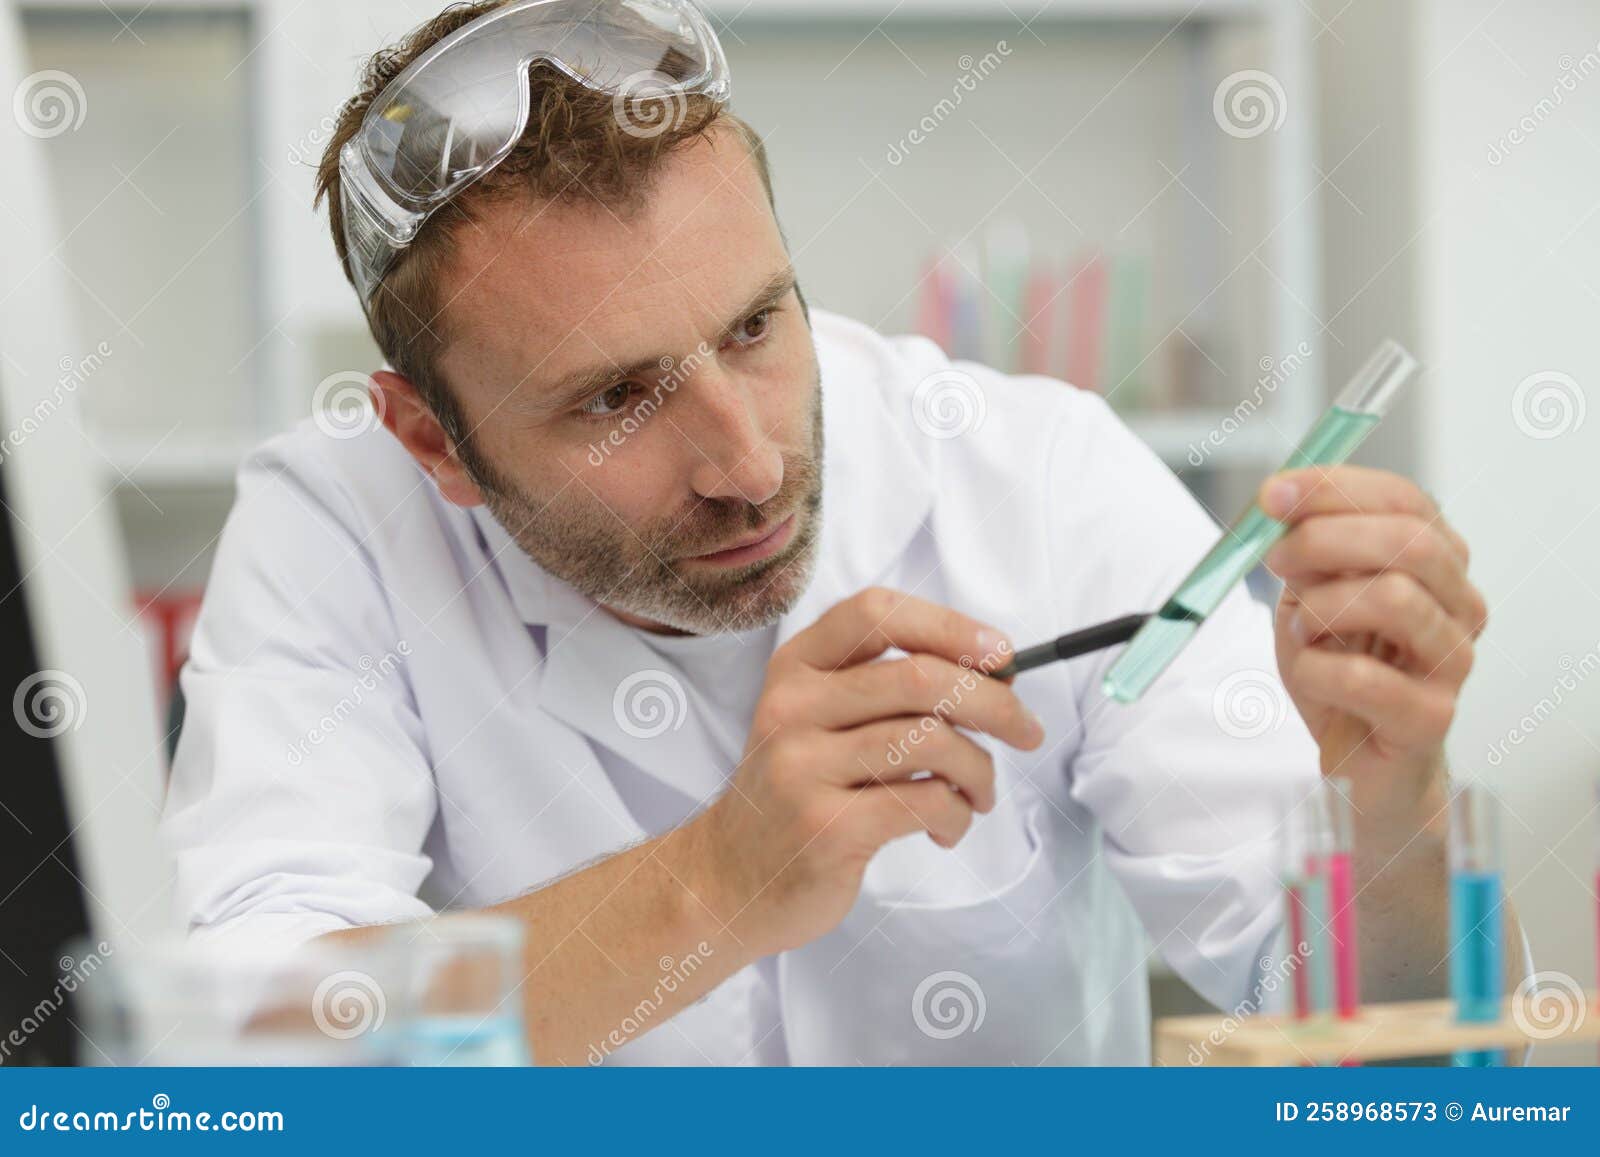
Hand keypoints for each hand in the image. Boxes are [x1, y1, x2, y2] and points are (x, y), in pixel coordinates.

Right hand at [686, 588, 1043, 956]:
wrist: (730, 877)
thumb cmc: (799, 792)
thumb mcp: (820, 720)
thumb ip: (888, 689)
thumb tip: (995, 673)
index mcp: (796, 667)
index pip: (877, 613)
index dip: (951, 627)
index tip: (1002, 656)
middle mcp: (793, 708)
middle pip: (920, 678)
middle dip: (994, 704)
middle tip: (1026, 730)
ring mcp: (804, 768)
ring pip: (931, 742)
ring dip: (979, 770)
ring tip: (979, 793)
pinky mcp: (826, 828)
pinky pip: (925, 802)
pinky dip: (957, 814)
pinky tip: (948, 826)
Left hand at [1261, 466, 1487, 826]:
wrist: (1358, 760)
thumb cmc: (1338, 670)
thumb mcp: (1311, 597)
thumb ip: (1307, 552)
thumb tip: (1283, 502)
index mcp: (1436, 562)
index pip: (1403, 501)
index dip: (1335, 488)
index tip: (1273, 494)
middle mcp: (1459, 604)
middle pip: (1410, 542)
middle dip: (1326, 539)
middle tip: (1276, 559)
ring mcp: (1454, 660)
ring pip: (1397, 600)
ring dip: (1324, 608)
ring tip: (1302, 631)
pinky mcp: (1432, 717)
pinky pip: (1366, 678)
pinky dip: (1318, 670)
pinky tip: (1312, 675)